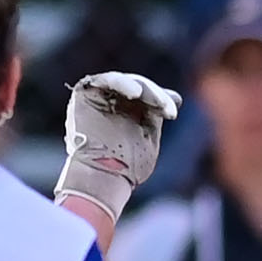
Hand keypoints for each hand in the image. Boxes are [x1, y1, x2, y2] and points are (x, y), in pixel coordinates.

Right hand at [53, 72, 182, 223]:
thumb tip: (176, 97)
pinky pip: (105, 81)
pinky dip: (120, 83)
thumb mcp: (149, 139)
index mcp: (126, 116)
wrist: (103, 180)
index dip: (160, 100)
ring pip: (125, 82)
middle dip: (154, 96)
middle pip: (137, 87)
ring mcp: (98, 100)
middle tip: (166, 108)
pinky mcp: (85, 95)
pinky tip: (135, 93)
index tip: (172, 113)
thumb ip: (156, 116)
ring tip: (153, 101)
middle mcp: (111, 106)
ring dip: (142, 89)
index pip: (146, 98)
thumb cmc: (127, 169)